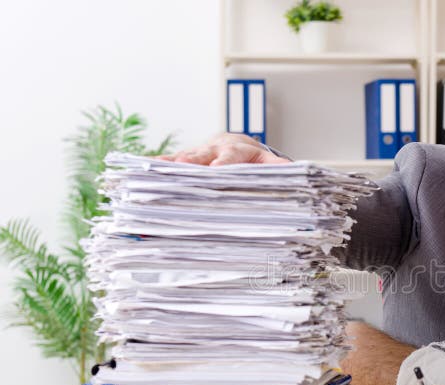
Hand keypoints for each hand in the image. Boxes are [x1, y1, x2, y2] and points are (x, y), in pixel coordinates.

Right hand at [156, 133, 289, 165]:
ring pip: (183, 158)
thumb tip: (295, 171)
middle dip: (191, 162)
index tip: (217, 169)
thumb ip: (279, 168)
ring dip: (170, 164)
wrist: (239, 146)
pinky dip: (157, 167)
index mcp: (237, 150)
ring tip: (156, 169)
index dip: (223, 163)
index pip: (230, 157)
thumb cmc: (254, 158)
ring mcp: (199, 153)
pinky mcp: (186, 159)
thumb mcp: (269, 162)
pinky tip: (143, 170)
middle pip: (202, 155)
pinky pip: (170, 163)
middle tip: (181, 168)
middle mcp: (215, 149)